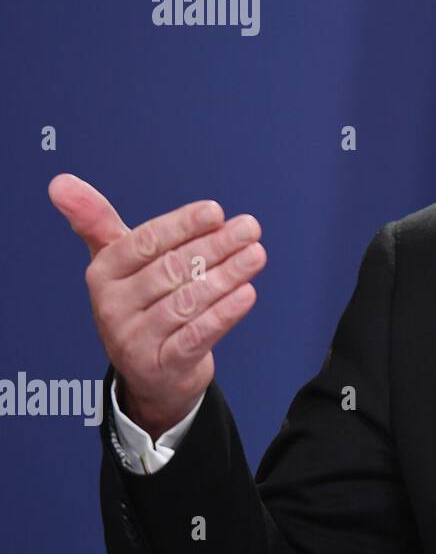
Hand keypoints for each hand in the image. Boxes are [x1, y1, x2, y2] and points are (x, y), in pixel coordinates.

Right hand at [48, 174, 265, 440]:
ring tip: (256, 255)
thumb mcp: (118, 262)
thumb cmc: (141, 303)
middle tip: (250, 228)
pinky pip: (195, 336)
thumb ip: (97, 221)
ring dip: (227, 275)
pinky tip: (247, 293)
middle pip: (170, 270)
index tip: (216, 212)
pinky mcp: (162, 366)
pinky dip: (223, 314)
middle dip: (214, 246)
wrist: (152, 371)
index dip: (182, 225)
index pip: (144, 243)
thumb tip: (60, 181)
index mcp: (103, 274)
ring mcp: (135, 340)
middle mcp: (113, 307)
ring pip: (186, 302)